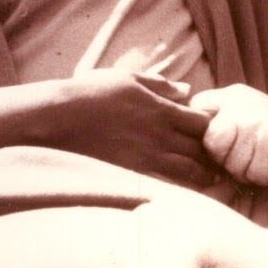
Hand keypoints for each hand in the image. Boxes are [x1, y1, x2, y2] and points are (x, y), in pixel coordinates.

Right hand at [57, 71, 211, 187]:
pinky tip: (181, 188)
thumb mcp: (126, 79)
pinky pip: (168, 186)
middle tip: (210, 157)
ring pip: (190, 172)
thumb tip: (188, 91)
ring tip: (201, 175)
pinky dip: (180, 188)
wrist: (57, 120)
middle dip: (210, 153)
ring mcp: (147, 159)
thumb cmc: (89, 94)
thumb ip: (159, 85)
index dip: (210, 127)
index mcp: (160, 110)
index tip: (206, 130)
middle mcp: (159, 136)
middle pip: (202, 150)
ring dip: (199, 174)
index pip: (204, 122)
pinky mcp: (134, 176)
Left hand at [188, 84, 267, 186]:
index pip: (198, 110)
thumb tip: (187, 129)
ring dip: (247, 169)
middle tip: (247, 152)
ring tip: (263, 156)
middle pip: (214, 145)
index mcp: (232, 95)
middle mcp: (243, 107)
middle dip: (227, 157)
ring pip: (233, 164)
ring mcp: (258, 126)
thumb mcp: (242, 108)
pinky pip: (253, 175)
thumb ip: (215, 113)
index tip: (223, 140)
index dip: (205, 132)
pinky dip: (263, 176)